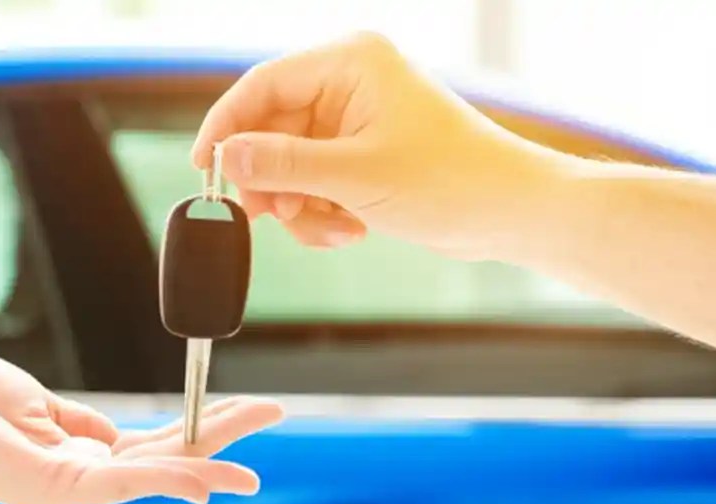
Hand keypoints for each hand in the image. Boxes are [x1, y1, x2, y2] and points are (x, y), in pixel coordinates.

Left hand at [0, 346, 283, 503]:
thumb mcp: (32, 399)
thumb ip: (76, 420)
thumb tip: (110, 435)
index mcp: (74, 450)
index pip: (150, 442)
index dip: (197, 426)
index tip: (241, 405)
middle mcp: (77, 475)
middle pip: (165, 457)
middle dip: (221, 438)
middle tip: (275, 416)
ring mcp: (68, 487)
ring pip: (154, 473)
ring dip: (209, 464)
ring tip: (255, 466)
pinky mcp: (55, 488)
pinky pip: (123, 482)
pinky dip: (167, 481)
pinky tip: (205, 481)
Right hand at [193, 32, 566, 260]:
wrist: (509, 213)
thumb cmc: (452, 180)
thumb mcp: (355, 176)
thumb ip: (283, 165)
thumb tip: (227, 158)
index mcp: (350, 62)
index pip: (262, 85)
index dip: (226, 127)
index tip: (205, 169)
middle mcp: (349, 82)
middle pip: (271, 129)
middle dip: (271, 180)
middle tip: (271, 215)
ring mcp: (355, 119)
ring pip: (289, 163)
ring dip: (299, 204)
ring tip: (328, 227)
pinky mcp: (362, 152)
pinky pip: (313, 181)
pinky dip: (320, 211)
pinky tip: (349, 229)